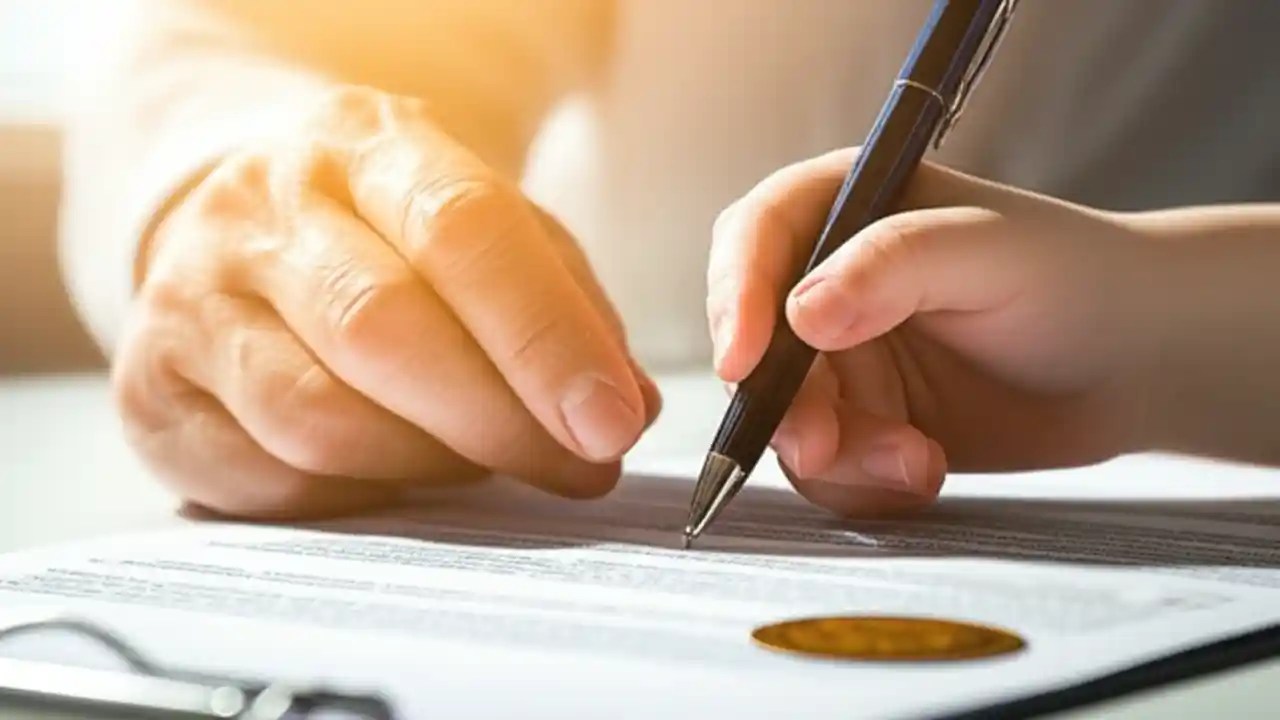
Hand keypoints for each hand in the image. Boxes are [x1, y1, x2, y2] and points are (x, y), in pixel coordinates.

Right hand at [114, 86, 659, 518]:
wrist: (242, 223)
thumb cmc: (392, 237)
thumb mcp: (491, 230)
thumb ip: (566, 306)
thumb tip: (623, 408)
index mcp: (366, 148)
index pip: (462, 230)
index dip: (545, 337)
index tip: (612, 421)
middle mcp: (263, 211)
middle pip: (382, 328)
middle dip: (499, 419)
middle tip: (577, 466)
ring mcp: (192, 300)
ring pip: (318, 418)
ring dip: (430, 465)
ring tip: (483, 463)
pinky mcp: (153, 394)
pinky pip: (269, 479)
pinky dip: (357, 500)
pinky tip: (398, 477)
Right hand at [708, 148, 1156, 517]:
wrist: (1137, 363)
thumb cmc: (1076, 280)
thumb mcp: (988, 253)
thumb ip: (892, 266)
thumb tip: (800, 312)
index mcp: (847, 208)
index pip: (756, 239)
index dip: (736, 296)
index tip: (745, 360)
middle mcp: (828, 282)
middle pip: (754, 343)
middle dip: (783, 402)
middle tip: (823, 443)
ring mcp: (841, 359)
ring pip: (785, 418)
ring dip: (837, 453)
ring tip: (917, 460)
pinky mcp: (861, 422)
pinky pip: (826, 467)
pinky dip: (865, 482)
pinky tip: (926, 467)